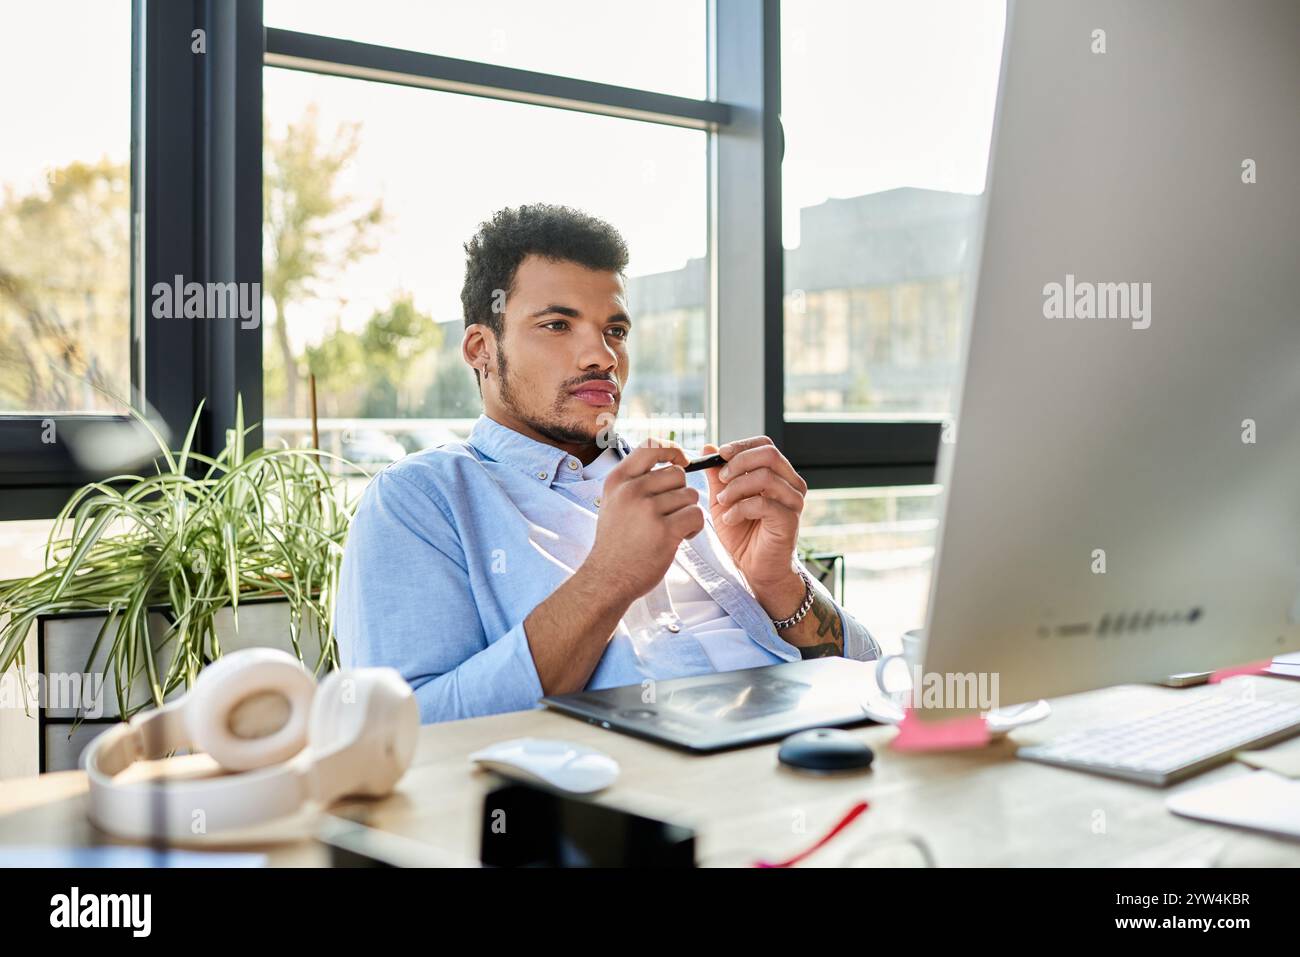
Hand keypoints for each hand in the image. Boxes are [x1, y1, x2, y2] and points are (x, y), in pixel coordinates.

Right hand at [582, 439, 705, 603]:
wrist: (607, 578)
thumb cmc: (616, 541)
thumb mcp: (614, 502)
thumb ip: (636, 481)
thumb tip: (672, 460)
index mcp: (618, 480)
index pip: (651, 446)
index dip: (672, 450)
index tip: (682, 461)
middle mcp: (631, 490)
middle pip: (677, 474)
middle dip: (681, 493)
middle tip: (670, 513)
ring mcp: (647, 510)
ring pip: (689, 496)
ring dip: (687, 512)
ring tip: (672, 529)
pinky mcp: (664, 530)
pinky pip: (695, 515)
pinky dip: (694, 527)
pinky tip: (680, 538)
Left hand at [699, 436, 807, 599]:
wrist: (755, 568)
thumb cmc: (742, 534)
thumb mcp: (723, 500)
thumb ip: (717, 476)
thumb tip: (708, 447)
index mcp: (778, 475)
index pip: (765, 445)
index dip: (741, 446)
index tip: (720, 454)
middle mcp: (791, 484)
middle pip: (769, 454)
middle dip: (739, 462)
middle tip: (721, 479)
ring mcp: (793, 501)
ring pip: (765, 476)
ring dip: (737, 487)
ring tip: (723, 503)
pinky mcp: (789, 520)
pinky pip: (763, 503)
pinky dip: (740, 508)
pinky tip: (730, 519)